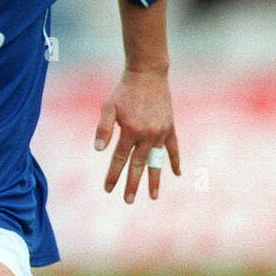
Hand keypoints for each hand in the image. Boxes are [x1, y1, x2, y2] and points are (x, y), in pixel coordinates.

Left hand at [94, 68, 179, 202]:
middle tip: (128, 201)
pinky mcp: (170, 128)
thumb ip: (103, 128)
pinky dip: (175, 161)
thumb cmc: (124, 91)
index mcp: (130, 130)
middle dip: (132, 184)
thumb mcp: (108, 107)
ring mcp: (160, 132)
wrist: (148, 74)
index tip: (108, 189)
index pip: (120, 159)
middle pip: (138, 165)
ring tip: (153, 196)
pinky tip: (177, 174)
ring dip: (154, 179)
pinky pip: (174, 148)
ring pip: (156, 161)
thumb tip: (98, 150)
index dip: (113, 175)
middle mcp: (147, 134)